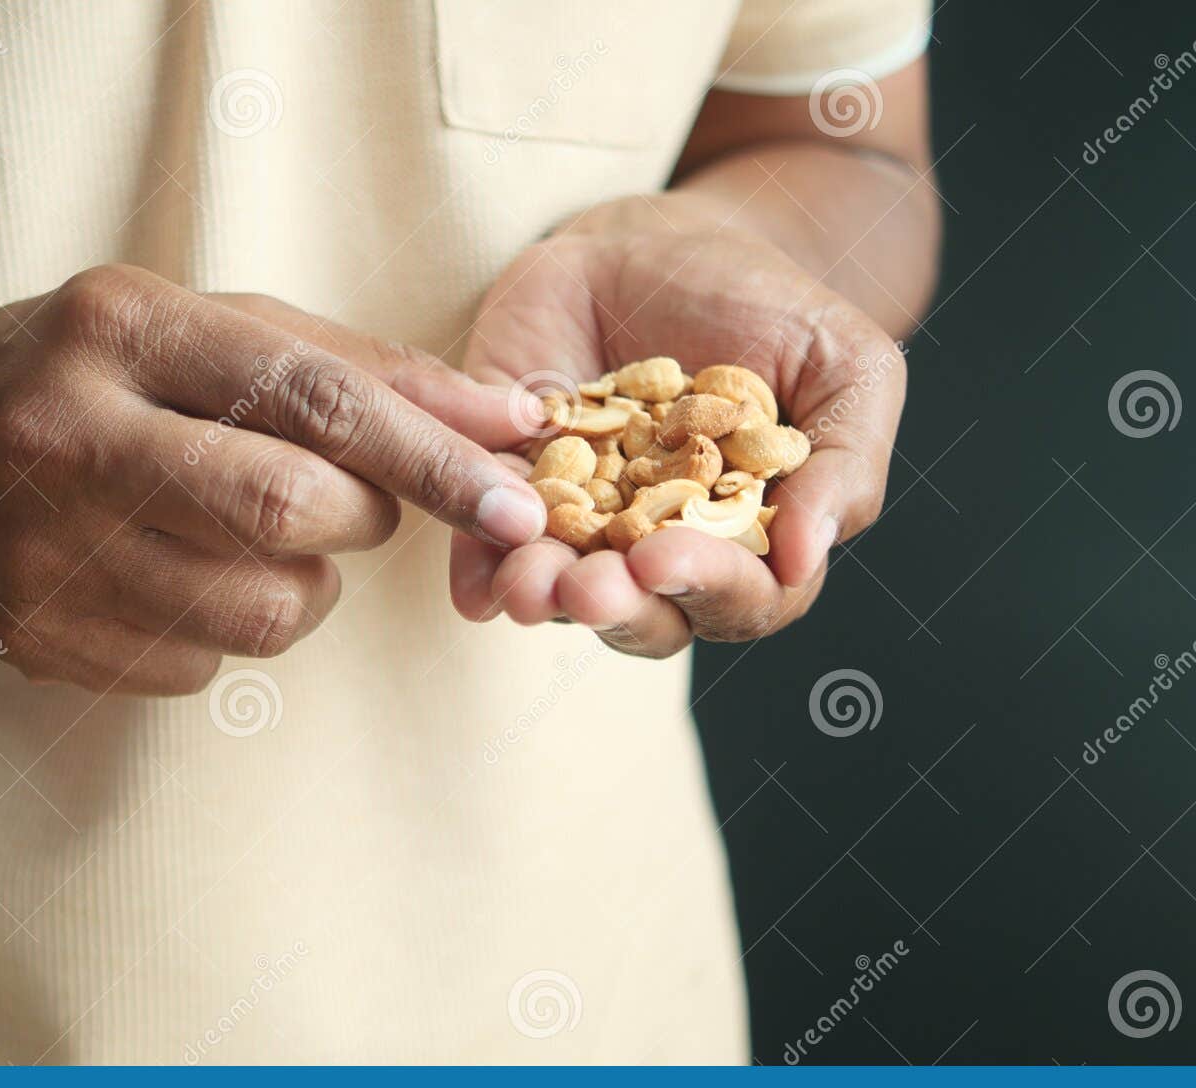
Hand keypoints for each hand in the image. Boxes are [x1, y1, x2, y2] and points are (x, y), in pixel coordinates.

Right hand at [0, 264, 545, 692]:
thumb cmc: (91, 372)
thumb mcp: (206, 330)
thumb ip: (357, 368)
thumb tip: (508, 422)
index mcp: (118, 329)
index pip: (310, 399)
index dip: (430, 456)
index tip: (518, 498)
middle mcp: (67, 439)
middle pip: (289, 514)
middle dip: (361, 519)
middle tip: (344, 499)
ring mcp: (40, 554)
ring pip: (264, 613)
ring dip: (304, 584)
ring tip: (245, 533)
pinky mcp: (37, 643)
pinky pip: (206, 666)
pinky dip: (228, 625)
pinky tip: (173, 573)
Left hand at [451, 203, 905, 656]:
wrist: (662, 243)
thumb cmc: (768, 308)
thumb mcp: (844, 364)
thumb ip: (844, 460)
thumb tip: (806, 556)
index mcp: (749, 540)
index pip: (743, 598)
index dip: (709, 589)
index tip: (665, 560)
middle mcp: (662, 550)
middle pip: (648, 615)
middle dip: (618, 609)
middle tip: (589, 588)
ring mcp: (582, 525)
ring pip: (563, 592)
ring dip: (544, 597)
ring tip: (527, 584)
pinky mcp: (508, 484)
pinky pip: (485, 539)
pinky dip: (476, 566)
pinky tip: (471, 584)